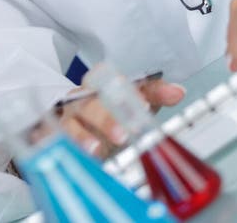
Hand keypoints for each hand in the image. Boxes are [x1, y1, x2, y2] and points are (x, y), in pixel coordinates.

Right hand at [53, 67, 185, 160]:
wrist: (84, 123)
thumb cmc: (113, 107)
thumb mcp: (137, 98)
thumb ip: (156, 93)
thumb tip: (177, 92)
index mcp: (100, 82)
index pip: (109, 78)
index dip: (124, 89)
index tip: (142, 103)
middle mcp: (82, 97)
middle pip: (91, 103)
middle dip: (106, 118)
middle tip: (123, 135)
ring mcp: (69, 117)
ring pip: (72, 123)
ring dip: (83, 136)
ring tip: (96, 150)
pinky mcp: (60, 137)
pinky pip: (58, 141)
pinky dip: (64, 149)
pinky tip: (74, 157)